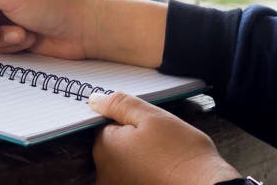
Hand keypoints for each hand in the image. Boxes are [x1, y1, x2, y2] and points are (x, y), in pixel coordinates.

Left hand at [89, 92, 240, 184]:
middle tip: (157, 142)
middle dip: (129, 140)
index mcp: (104, 148)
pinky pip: (129, 177)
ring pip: (120, 163)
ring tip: (160, 158)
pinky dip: (141, 172)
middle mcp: (103, 172)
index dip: (125, 121)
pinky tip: (159, 171)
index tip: (146, 127)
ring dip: (135, 158)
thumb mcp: (152, 118)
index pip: (103, 125)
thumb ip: (120, 105)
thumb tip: (93, 100)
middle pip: (110, 146)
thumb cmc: (183, 154)